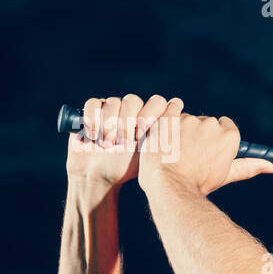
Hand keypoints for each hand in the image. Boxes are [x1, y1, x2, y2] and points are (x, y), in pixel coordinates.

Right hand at [66, 94, 181, 187]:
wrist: (99, 174)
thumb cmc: (127, 167)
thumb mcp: (150, 155)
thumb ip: (163, 137)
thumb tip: (180, 117)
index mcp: (148, 118)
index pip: (156, 102)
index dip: (150, 113)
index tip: (142, 133)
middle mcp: (131, 110)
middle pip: (132, 100)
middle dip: (127, 122)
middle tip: (123, 142)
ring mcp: (111, 108)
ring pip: (113, 102)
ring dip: (109, 125)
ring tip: (108, 145)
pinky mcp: (92, 109)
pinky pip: (93, 103)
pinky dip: (92, 119)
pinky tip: (93, 136)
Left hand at [137, 108, 272, 196]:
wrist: (169, 185)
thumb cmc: (198, 182)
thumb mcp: (225, 175)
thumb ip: (248, 167)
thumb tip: (270, 167)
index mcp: (229, 137)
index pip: (226, 126)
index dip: (215, 138)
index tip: (207, 149)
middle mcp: (212, 125)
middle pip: (206, 123)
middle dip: (198, 134)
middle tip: (189, 154)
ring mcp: (190, 120)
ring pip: (187, 118)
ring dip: (181, 129)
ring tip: (174, 151)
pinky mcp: (169, 117)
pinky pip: (170, 107)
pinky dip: (168, 116)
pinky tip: (166, 132)